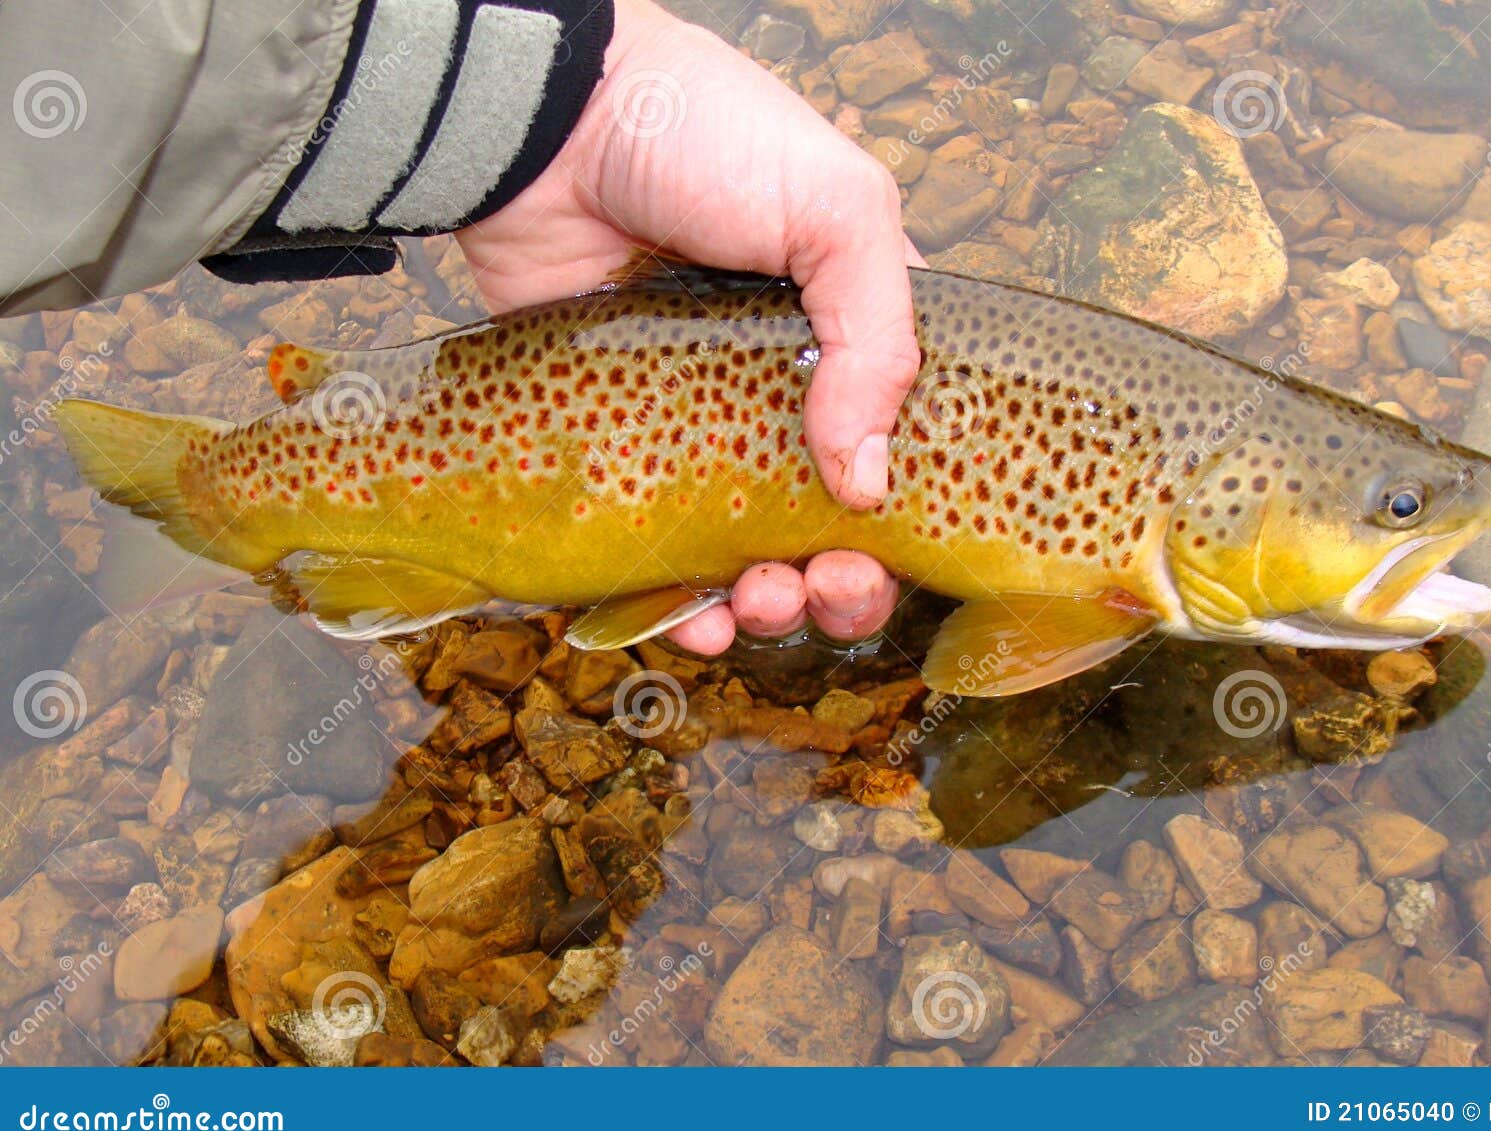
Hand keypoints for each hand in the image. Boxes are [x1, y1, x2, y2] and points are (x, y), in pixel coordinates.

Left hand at [456, 0, 914, 653]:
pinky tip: (697, 615)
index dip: (909, 517)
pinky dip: (680, 598)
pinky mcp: (619, 444)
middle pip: (830, 521)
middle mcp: (780, 393)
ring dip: (771, 603)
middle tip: (830, 587)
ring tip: (761, 602)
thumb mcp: (836, 207)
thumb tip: (869, 480)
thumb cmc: (704, 137)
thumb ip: (876, 337)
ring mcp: (699, 425)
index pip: (903, 449)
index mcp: (849, 339)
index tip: (895, 551)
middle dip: (843, 581)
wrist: (550, 124)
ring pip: (747, 549)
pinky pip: (656, 545)